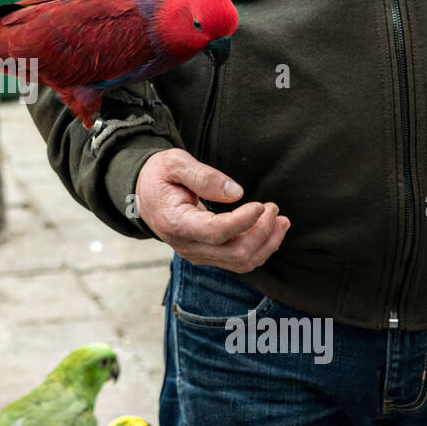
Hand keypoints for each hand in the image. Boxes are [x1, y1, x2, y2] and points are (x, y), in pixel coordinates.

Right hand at [135, 148, 288, 272]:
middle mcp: (186, 246)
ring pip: (240, 261)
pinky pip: (238, 260)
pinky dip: (260, 248)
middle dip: (262, 233)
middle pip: (234, 253)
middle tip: (274, 208)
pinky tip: (271, 230)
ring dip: (266, 243)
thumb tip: (236, 192)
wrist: (145, 194)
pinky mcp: (207, 255)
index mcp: (175, 223)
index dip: (243, 221)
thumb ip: (203, 176)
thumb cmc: (159, 175)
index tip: (262, 205)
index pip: (215, 232)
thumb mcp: (174, 163)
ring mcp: (197, 254)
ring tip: (282, 221)